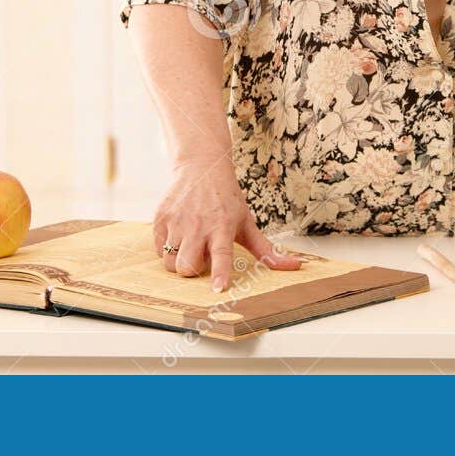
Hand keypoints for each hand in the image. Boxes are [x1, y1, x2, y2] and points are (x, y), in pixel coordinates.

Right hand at [151, 160, 303, 290]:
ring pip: (169, 262)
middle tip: (201, 256)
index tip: (219, 289)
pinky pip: (158, 250)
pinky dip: (167, 250)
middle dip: (193, 271)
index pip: (222, 254)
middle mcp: (198, 225)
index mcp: (222, 227)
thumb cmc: (227, 199)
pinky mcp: (160, 218)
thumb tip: (296, 266)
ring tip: (191, 246)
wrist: (201, 166)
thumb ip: (267, 250)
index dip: (220, 273)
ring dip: (179, 262)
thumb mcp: (247, 222)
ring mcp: (176, 221)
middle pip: (187, 267)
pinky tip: (180, 235)